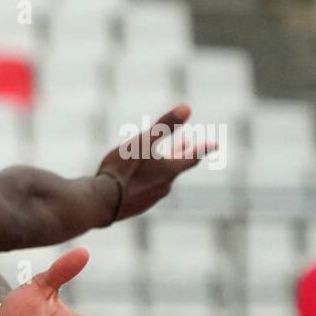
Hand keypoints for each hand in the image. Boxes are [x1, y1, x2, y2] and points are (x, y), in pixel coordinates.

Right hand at [97, 104, 217, 222]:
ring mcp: (150, 199)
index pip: (193, 157)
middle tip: (185, 144)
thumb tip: (187, 107)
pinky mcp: (136, 208)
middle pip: (177, 168)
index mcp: (170, 170)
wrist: (100, 202)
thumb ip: (165, 125)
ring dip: (161, 168)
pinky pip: (146, 191)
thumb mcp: (143, 141)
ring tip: (156, 161)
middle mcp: (165, 186)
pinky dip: (146, 181)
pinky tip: (136, 180)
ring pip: (161, 180)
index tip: (214, 144)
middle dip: (181, 154)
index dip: (203, 148)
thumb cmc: (122, 168)